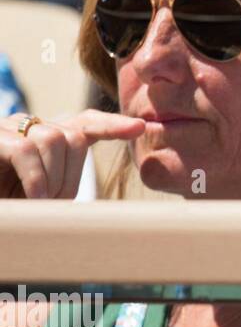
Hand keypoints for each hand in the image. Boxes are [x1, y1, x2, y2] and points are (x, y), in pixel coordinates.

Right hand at [0, 110, 145, 198]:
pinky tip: (34, 196)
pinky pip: (26, 149)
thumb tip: (106, 203)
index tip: (140, 128)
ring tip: (39, 201)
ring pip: (55, 139)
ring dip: (54, 178)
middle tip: (55, 202)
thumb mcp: (42, 196)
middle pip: (75, 136)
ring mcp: (8, 127)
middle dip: (73, 175)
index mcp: (47, 138)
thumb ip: (65, 185)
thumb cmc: (11, 203)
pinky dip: (36, 176)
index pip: (86, 123)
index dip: (111, 125)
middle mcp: (29, 126)